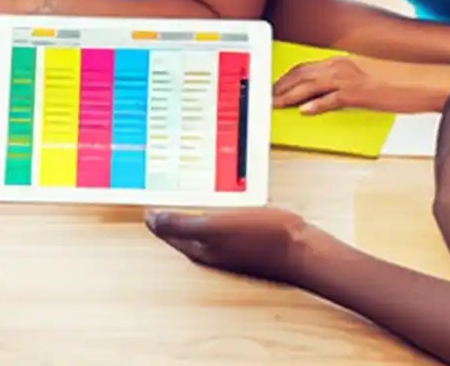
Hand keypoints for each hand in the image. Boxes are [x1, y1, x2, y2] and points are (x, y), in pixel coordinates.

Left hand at [145, 208, 317, 284]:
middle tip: (159, 197)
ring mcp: (230, 250)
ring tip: (184, 199)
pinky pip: (221, 228)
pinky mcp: (247, 244)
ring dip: (191, 216)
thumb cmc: (265, 237)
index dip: (155, 216)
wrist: (304, 252)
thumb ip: (182, 223)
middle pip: (181, 233)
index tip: (145, 201)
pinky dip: (213, 216)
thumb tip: (151, 220)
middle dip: (170, 216)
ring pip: (202, 231)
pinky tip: (220, 207)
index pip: (167, 231)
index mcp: (199, 248)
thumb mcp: (218, 225)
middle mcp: (212, 252)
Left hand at [272, 56, 438, 113]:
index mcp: (344, 61)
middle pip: (302, 75)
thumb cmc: (401, 81)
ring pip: (310, 86)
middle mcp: (342, 66)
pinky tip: (305, 112)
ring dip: (290, 96)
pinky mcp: (359, 94)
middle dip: (281, 86)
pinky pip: (331, 100)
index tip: (275, 86)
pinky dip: (316, 106)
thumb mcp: (367, 78)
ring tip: (275, 105)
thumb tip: (327, 96)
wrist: (425, 80)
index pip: (307, 67)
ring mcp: (349, 79)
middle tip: (267, 96)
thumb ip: (345, 83)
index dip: (287, 78)